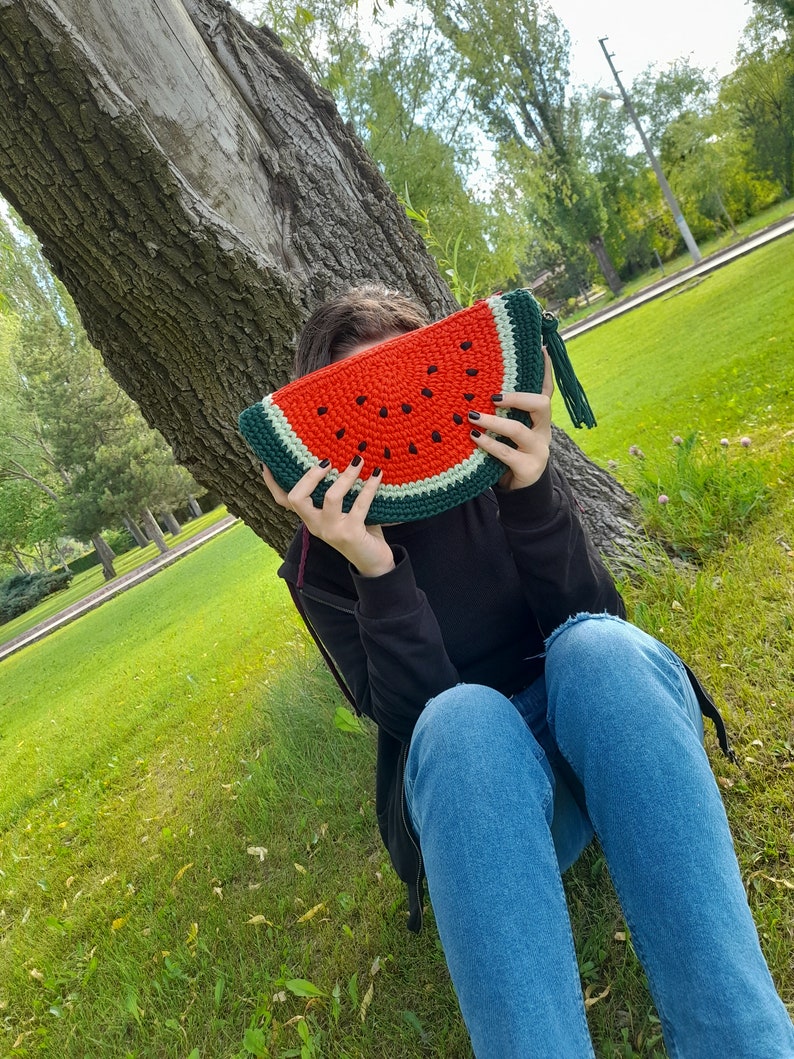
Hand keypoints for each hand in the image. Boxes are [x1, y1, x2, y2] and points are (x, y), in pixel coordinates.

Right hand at [261, 458, 394, 577]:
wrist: (374, 564)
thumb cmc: (360, 532)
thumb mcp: (344, 512)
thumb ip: (338, 493)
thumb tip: (346, 458)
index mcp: (311, 519)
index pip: (284, 501)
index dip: (272, 484)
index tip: (266, 463)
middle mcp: (316, 525)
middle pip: (298, 498)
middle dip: (310, 476)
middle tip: (327, 461)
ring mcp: (332, 531)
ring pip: (330, 497)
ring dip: (346, 476)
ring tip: (357, 461)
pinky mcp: (350, 534)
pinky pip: (359, 504)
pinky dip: (369, 487)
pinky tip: (377, 475)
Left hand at [468, 349, 553, 490]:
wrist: (520, 488)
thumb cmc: (509, 451)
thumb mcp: (508, 429)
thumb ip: (501, 411)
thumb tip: (477, 386)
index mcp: (539, 418)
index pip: (546, 389)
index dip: (546, 370)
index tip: (540, 348)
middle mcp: (543, 431)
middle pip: (541, 405)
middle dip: (519, 397)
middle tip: (495, 396)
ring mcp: (538, 450)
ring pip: (520, 430)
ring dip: (495, 422)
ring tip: (473, 416)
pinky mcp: (528, 467)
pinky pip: (507, 453)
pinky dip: (489, 444)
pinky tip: (474, 438)